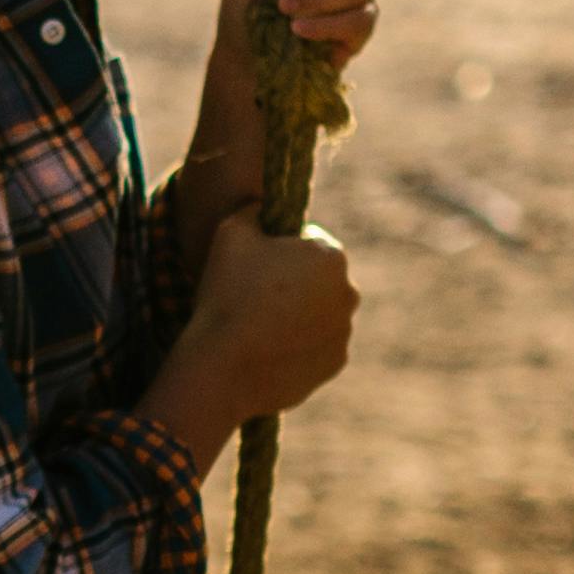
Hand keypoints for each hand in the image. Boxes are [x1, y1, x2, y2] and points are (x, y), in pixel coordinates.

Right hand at [167, 217, 357, 433]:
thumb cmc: (227, 294)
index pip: (310, 241)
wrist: (225, 367)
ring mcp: (344, 330)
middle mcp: (349, 291)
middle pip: (320, 277)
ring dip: (299, 313)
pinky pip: (317, 344)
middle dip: (296, 282)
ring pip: (321, 311)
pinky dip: (300, 343)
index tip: (256, 266)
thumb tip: (263, 206)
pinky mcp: (335, 362)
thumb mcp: (231, 232)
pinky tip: (269, 348)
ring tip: (259, 325)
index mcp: (330, 255)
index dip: (280, 250)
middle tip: (255, 296)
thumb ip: (255, 209)